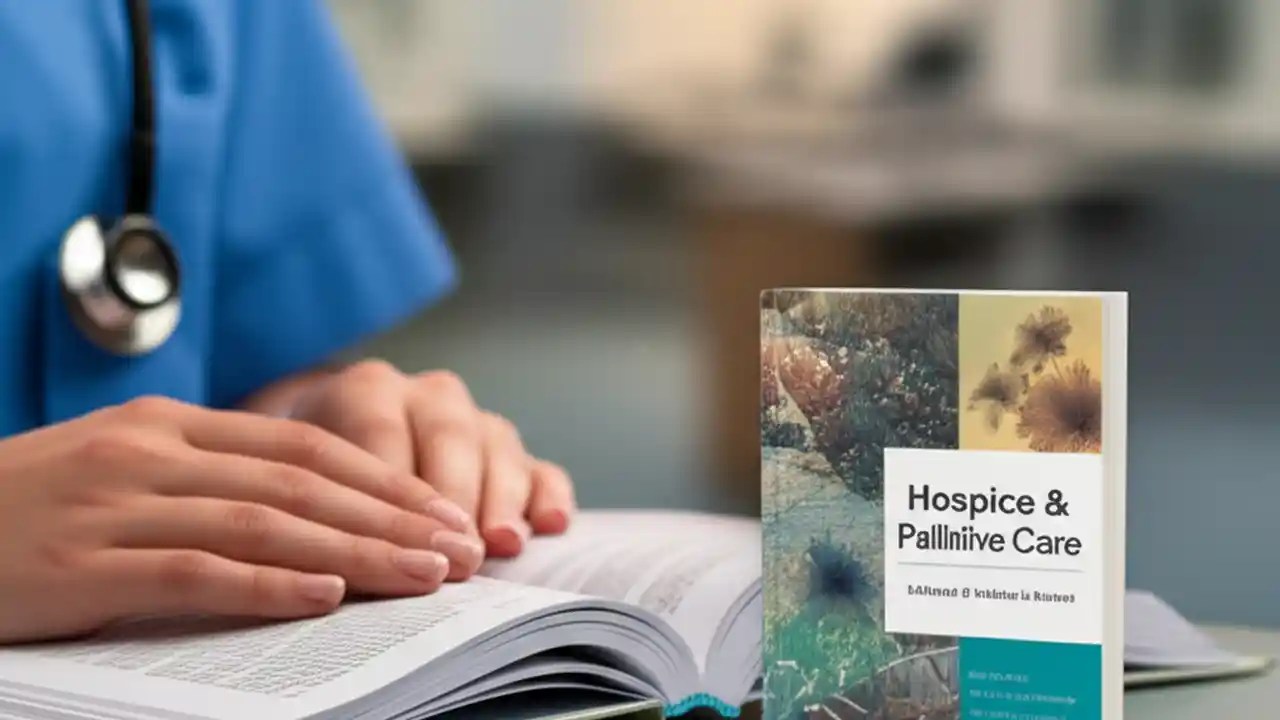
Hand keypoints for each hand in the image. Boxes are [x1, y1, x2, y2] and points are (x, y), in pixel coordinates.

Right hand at [0, 396, 483, 644]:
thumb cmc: (27, 509)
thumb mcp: (122, 470)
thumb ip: (208, 480)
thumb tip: (311, 514)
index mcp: (170, 426)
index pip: (304, 446)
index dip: (383, 479)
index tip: (444, 512)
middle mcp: (152, 454)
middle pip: (301, 484)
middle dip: (391, 518)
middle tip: (460, 551)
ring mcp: (116, 507)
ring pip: (263, 525)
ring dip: (354, 552)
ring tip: (423, 576)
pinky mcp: (84, 565)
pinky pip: (194, 574)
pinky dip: (266, 586)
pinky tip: (325, 598)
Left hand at [283, 361, 575, 557]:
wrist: (335, 461)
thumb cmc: (310, 485)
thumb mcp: (298, 482)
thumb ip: (312, 506)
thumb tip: (332, 563)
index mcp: (367, 389)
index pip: (381, 430)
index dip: (392, 487)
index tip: (398, 540)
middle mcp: (427, 395)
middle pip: (448, 435)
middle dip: (455, 495)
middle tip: (456, 551)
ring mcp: (475, 422)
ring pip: (498, 447)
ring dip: (503, 498)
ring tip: (502, 544)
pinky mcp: (511, 458)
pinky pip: (541, 469)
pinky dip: (549, 496)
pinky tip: (551, 526)